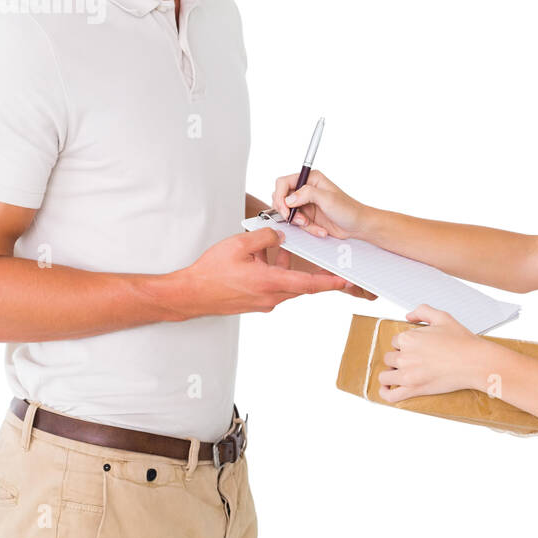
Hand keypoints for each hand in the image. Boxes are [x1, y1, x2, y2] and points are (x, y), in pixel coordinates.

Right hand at [173, 227, 356, 317]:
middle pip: (300, 285)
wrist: (192, 294)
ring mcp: (262, 302)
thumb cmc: (211, 273)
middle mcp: (270, 296)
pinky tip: (265, 258)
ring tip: (281, 249)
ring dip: (287, 268)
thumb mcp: (239, 245)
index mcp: (269, 282)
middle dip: (314, 274)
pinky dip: (275, 273)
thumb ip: (264, 237)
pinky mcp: (255, 303)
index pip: (308, 284)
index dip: (329, 282)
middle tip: (328, 266)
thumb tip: (278, 235)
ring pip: (286, 284)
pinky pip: (273, 286)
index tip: (345, 281)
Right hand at [273, 168, 368, 239]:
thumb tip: (289, 198)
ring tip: (309, 223)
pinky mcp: (308, 216)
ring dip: (298, 221)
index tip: (285, 208)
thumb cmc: (348, 209)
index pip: (284, 182)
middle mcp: (306, 190)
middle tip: (298, 218)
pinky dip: (307, 228)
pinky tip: (320, 228)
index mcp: (311, 179)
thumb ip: (307, 194)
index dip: (280, 195)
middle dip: (288, 211)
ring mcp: (306, 203)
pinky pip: (298, 223)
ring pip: (288, 212)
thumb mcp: (328, 199)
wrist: (357, 225)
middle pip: (282, 198)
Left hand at [379, 304, 486, 401]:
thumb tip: (408, 316)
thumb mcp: (442, 317)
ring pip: (386, 375)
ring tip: (399, 374)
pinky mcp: (413, 389)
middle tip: (411, 361)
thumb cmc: (462, 341)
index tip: (413, 348)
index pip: (395, 341)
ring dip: (390, 374)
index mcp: (409, 338)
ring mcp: (407, 374)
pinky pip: (390, 395)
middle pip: (389, 357)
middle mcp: (404, 356)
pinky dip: (385, 393)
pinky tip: (386, 389)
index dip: (404, 344)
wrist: (474, 362)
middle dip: (398, 358)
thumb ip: (422, 311)